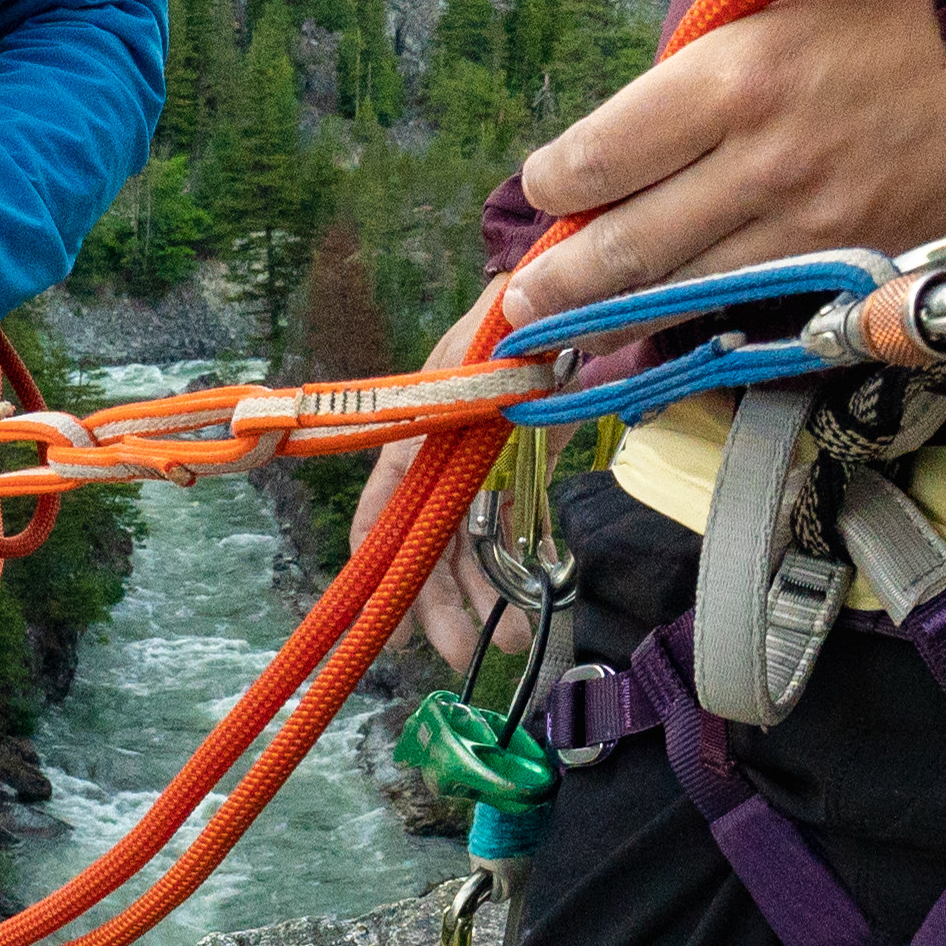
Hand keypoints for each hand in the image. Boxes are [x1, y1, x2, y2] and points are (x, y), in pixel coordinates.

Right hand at [352, 280, 512, 675]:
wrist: (564, 292)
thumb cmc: (524, 311)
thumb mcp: (503, 337)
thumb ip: (496, 367)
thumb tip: (504, 396)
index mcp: (419, 424)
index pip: (384, 505)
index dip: (381, 565)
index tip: (394, 623)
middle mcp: (437, 452)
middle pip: (424, 542)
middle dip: (443, 603)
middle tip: (473, 652)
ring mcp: (474, 464)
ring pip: (465, 545)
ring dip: (484, 594)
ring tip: (515, 639)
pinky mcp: (514, 468)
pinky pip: (503, 527)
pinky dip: (514, 563)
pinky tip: (535, 592)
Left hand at [499, 0, 945, 329]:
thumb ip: (722, 56)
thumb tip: (659, 109)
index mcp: (735, 75)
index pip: (605, 152)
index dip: (558, 181)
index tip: (546, 189)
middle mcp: (760, 163)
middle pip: (629, 245)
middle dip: (559, 283)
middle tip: (517, 308)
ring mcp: (815, 231)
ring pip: (689, 293)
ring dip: (619, 319)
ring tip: (566, 338)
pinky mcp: (866, 274)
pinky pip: (771, 313)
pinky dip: (718, 326)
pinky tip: (682, 335)